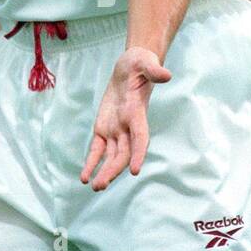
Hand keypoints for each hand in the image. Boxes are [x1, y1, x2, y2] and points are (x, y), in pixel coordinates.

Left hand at [80, 47, 171, 190]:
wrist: (132, 67)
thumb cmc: (140, 64)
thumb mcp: (146, 63)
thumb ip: (154, 70)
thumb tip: (166, 75)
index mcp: (137, 113)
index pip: (140, 137)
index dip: (138, 153)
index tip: (134, 170)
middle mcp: (128, 126)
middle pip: (122, 153)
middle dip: (113, 170)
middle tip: (101, 185)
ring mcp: (116, 129)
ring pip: (110, 156)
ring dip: (104, 171)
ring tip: (95, 187)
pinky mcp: (104, 128)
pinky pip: (97, 149)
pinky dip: (92, 162)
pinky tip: (85, 177)